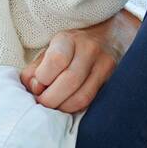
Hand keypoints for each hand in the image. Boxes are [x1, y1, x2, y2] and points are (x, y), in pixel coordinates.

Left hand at [19, 9, 140, 112]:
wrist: (104, 39)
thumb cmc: (68, 50)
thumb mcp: (47, 52)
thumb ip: (34, 71)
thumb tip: (34, 90)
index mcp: (68, 39)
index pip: (57, 59)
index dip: (43, 78)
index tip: (38, 85)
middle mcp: (89, 49)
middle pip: (70, 81)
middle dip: (51, 99)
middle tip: (42, 102)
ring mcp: (104, 64)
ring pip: (82, 96)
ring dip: (63, 108)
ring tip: (55, 105)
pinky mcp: (111, 79)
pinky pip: (91, 102)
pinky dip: (75, 108)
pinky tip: (67, 104)